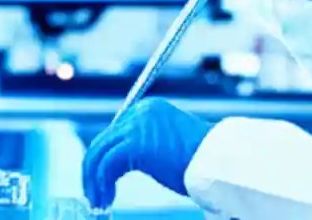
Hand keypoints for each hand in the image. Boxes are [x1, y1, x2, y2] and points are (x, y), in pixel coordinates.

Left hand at [81, 98, 212, 209]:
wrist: (218, 161)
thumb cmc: (202, 161)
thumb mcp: (168, 146)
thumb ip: (147, 146)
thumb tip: (122, 163)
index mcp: (148, 109)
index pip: (114, 132)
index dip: (102, 157)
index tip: (101, 179)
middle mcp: (139, 113)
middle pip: (102, 141)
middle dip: (93, 170)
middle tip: (93, 193)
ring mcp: (136, 127)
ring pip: (99, 153)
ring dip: (94, 180)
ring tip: (99, 201)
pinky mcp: (135, 145)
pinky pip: (106, 165)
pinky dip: (102, 184)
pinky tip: (107, 199)